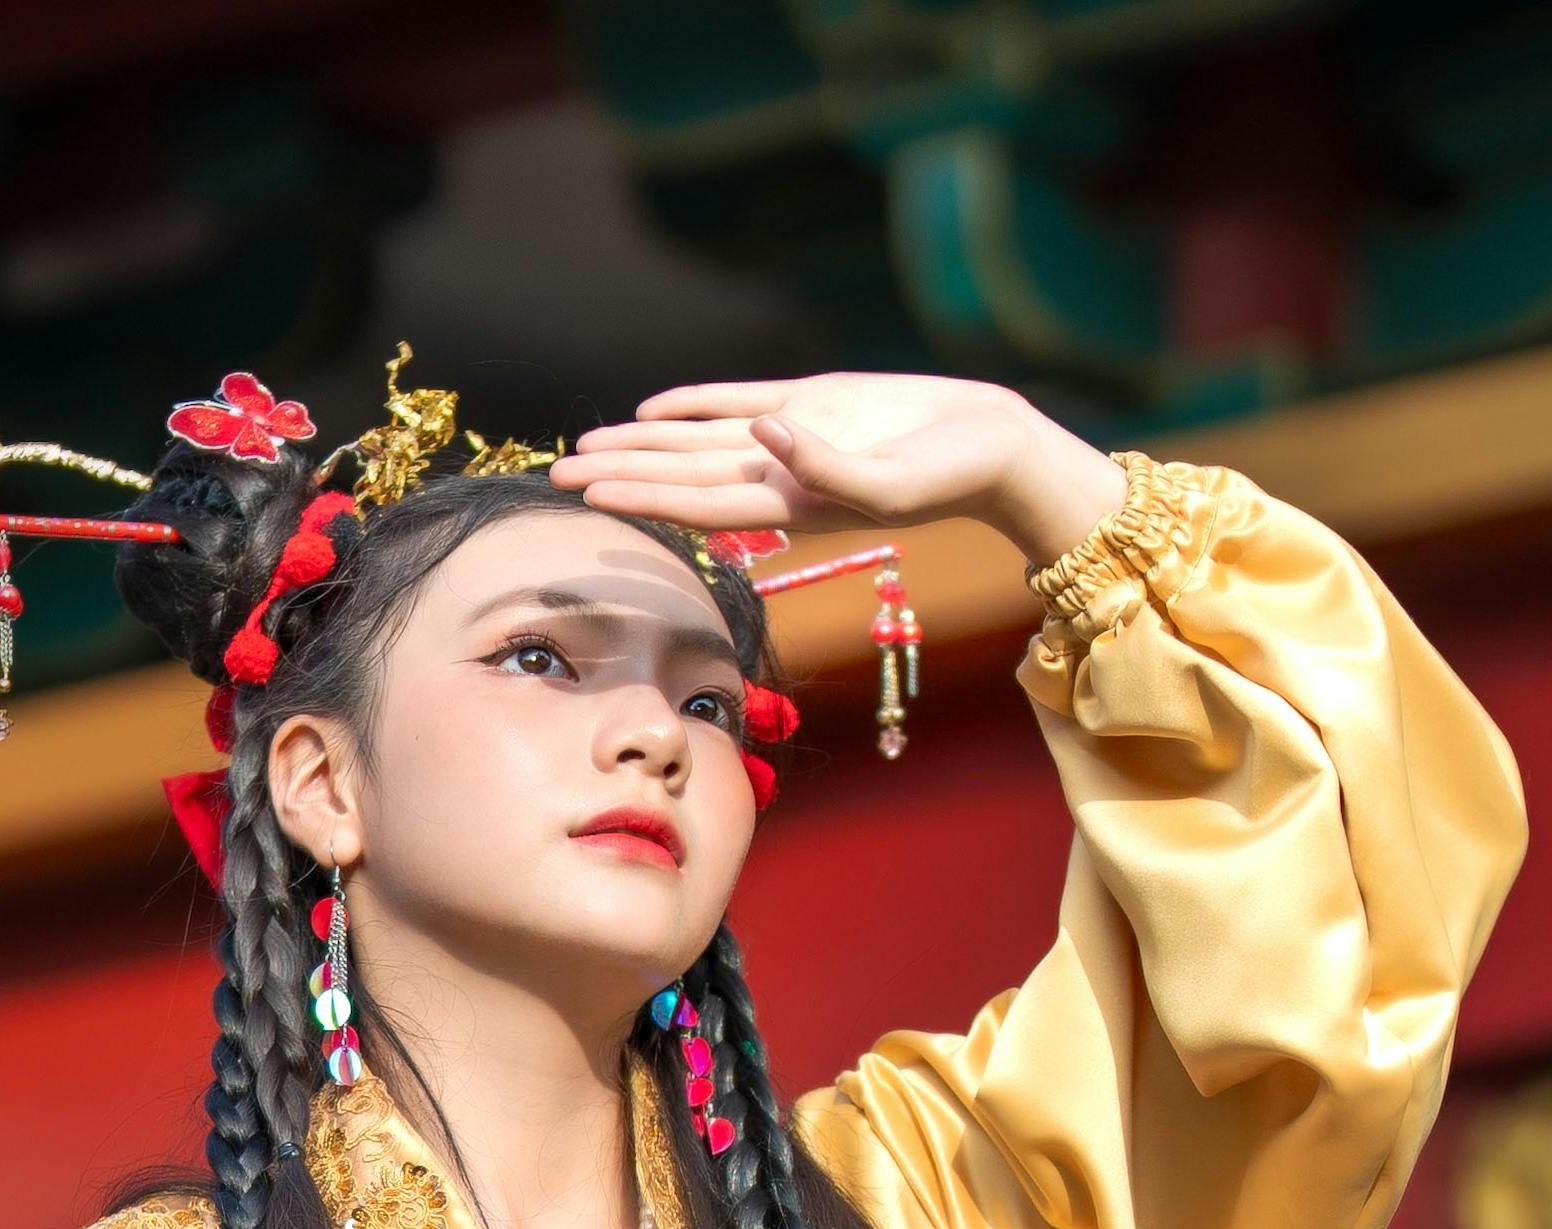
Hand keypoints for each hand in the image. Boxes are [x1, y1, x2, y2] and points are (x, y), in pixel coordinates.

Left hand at [558, 374, 1122, 577]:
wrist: (995, 446)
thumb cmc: (955, 475)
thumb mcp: (896, 480)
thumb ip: (830, 469)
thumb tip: (767, 435)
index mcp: (794, 503)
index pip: (698, 502)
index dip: (642, 496)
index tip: (590, 494)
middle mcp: (781, 474)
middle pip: (682, 475)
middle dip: (621, 475)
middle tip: (555, 475)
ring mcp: (793, 438)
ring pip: (698, 440)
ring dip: (642, 444)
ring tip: (585, 446)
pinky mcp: (813, 401)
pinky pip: (736, 404)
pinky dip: (693, 404)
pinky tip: (651, 409)